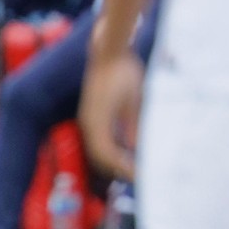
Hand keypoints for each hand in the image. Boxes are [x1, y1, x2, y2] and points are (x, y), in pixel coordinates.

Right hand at [79, 46, 145, 179]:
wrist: (109, 53)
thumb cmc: (123, 74)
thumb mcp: (135, 102)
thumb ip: (134, 127)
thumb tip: (136, 150)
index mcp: (97, 123)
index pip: (108, 156)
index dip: (123, 168)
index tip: (139, 175)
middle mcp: (89, 124)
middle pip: (101, 157)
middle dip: (119, 168)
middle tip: (139, 175)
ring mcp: (89, 119)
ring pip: (100, 149)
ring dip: (115, 160)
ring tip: (135, 166)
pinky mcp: (93, 114)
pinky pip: (101, 138)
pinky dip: (113, 148)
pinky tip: (128, 150)